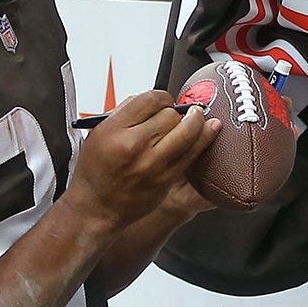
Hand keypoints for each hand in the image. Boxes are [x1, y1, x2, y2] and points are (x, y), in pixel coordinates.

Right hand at [67, 89, 218, 231]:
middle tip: (174, 115)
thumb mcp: (99, 133)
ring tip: (198, 115)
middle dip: (175, 111)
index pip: (149, 99)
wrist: (96, 209)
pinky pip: (192, 153)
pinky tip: (211, 128)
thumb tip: (154, 101)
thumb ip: (125, 113)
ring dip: (196, 120)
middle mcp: (133, 145)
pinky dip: (204, 138)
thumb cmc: (96, 171)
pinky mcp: (165, 179)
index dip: (162, 98)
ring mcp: (151, 164)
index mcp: (113, 130)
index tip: (164, 102)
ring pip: (186, 131)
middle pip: (170, 114)